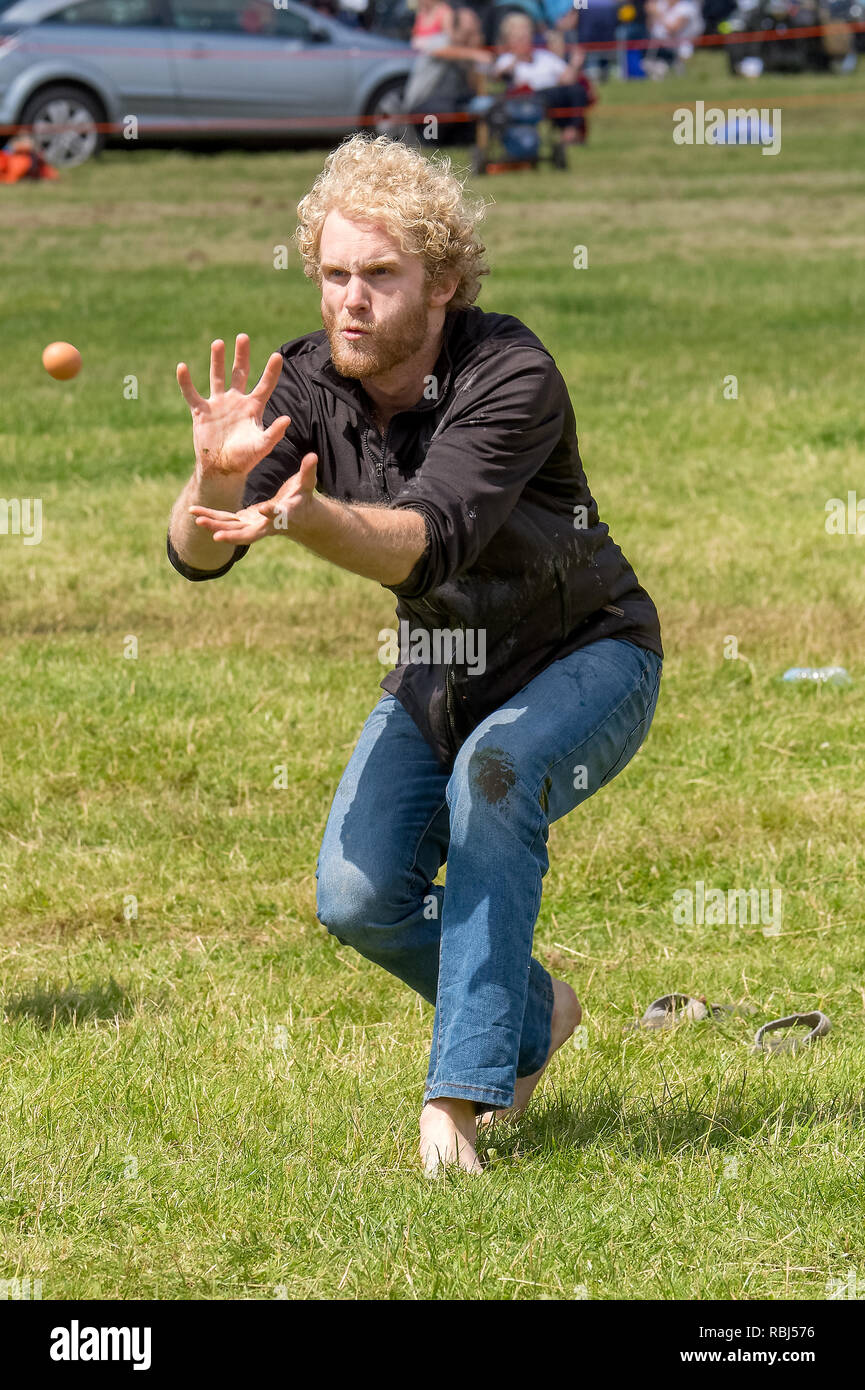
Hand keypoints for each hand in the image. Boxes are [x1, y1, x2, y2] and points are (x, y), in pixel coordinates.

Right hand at [177, 333, 290, 479]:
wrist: (221, 469)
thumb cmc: (244, 460)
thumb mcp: (261, 447)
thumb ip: (273, 434)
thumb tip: (288, 419)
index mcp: (253, 408)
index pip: (264, 385)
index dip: (271, 372)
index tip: (278, 356)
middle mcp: (236, 402)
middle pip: (239, 373)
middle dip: (241, 356)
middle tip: (243, 337)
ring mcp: (218, 404)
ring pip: (217, 377)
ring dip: (217, 360)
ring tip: (219, 343)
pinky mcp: (201, 411)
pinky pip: (191, 393)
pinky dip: (185, 381)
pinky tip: (182, 367)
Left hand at [189, 452, 318, 543]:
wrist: (298, 518)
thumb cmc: (302, 499)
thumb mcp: (306, 485)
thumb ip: (308, 471)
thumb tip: (313, 455)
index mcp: (282, 515)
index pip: (277, 516)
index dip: (270, 514)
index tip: (263, 509)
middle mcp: (266, 525)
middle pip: (248, 533)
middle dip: (231, 533)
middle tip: (215, 534)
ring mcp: (254, 526)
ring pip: (232, 529)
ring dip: (215, 524)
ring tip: (196, 518)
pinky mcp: (244, 522)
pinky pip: (225, 522)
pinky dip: (211, 518)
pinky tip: (195, 513)